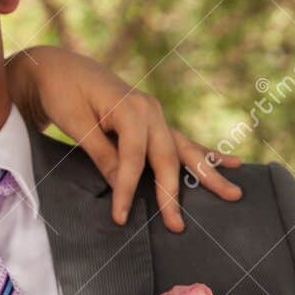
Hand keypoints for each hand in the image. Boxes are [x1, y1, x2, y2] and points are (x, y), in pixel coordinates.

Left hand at [6, 45, 242, 231]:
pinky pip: (182, 142)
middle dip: (172, 194)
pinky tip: (232, 163)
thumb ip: (101, 153)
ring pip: (184, 150)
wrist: (59, 68)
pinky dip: (205, 154)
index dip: (126, 189)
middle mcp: (150, 110)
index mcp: (130, 108)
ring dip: (208, 174)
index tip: (120, 217)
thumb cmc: (62, 92)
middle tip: (177, 227)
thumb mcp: (75, 123)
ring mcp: (155, 115)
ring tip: (234, 194)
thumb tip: (119, 183)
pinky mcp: (153, 121)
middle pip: (167, 158)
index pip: (134, 158)